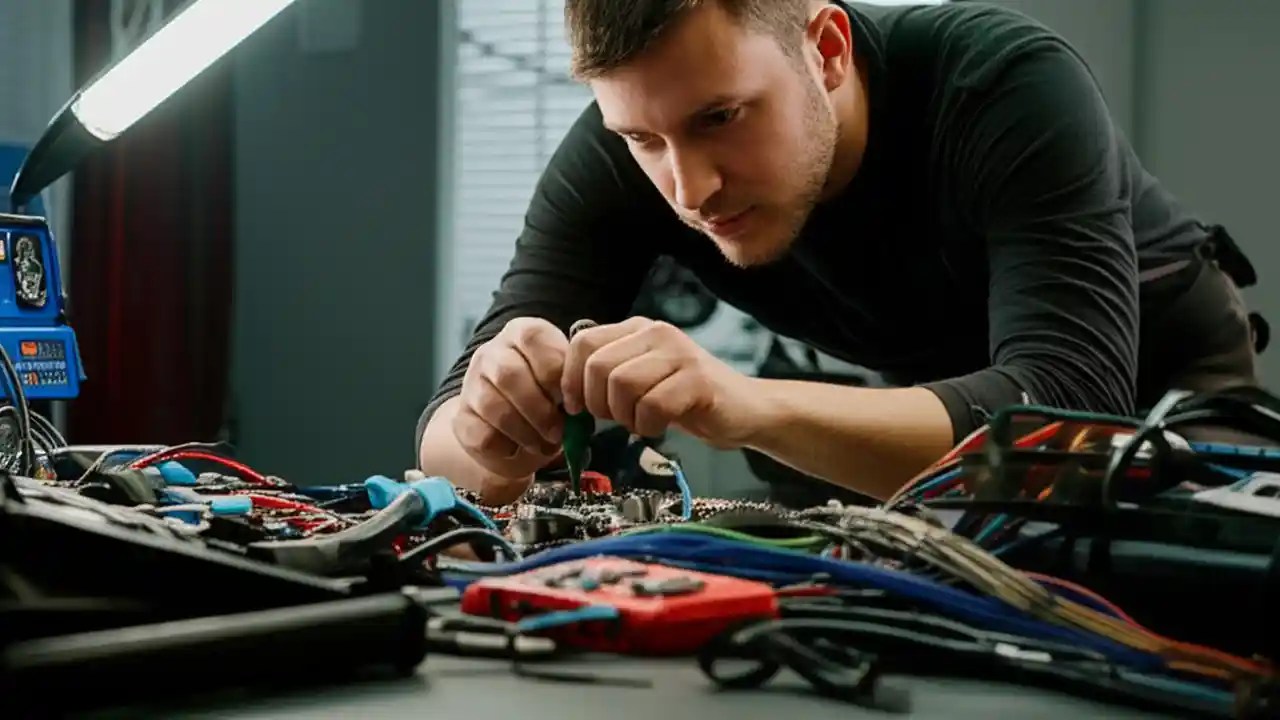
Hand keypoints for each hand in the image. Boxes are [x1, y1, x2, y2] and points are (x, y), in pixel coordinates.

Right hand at [453, 317, 567, 482]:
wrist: (513, 425)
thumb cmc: (549, 397)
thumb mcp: (566, 382)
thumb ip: (573, 384)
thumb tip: (579, 402)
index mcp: (523, 333)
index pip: (533, 338)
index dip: (555, 373)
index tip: (572, 402)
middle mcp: (492, 352)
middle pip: (509, 374)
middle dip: (540, 410)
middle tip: (558, 432)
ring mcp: (472, 382)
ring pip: (492, 406)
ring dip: (524, 432)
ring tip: (543, 444)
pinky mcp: (461, 417)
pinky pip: (480, 435)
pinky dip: (504, 448)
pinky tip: (518, 448)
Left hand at [561, 317, 758, 448]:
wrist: (743, 409)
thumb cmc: (685, 399)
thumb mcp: (640, 379)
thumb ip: (606, 375)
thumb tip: (563, 392)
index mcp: (638, 329)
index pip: (582, 342)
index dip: (571, 380)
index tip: (577, 407)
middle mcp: (657, 333)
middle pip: (598, 366)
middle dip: (597, 403)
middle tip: (615, 419)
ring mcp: (679, 354)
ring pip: (622, 385)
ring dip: (625, 416)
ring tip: (641, 422)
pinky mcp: (697, 380)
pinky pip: (652, 406)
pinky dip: (648, 426)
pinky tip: (659, 426)